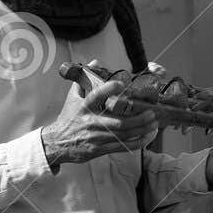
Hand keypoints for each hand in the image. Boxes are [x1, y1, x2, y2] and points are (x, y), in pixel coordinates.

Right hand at [41, 63, 158, 166]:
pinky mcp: (100, 149)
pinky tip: (148, 137)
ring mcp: (96, 137)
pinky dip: (137, 143)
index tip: (120, 84)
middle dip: (138, 118)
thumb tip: (95, 63)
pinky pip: (122, 147)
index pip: (95, 96)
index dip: (108, 90)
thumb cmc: (69, 118)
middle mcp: (91, 122)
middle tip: (151, 112)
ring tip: (154, 123)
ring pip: (123, 135)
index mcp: (84, 107)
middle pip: (118, 122)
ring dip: (142, 129)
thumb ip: (84, 80)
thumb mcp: (73, 97)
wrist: (58, 143)